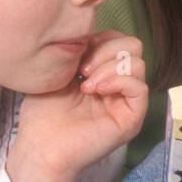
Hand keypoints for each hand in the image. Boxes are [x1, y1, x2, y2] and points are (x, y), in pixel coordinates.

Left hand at [9, 31, 146, 181]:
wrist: (40, 146)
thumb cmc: (43, 113)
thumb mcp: (59, 71)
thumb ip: (79, 51)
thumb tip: (92, 35)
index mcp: (104, 72)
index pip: (120, 39)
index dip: (101, 38)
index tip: (77, 50)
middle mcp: (119, 85)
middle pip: (134, 46)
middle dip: (106, 49)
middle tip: (82, 69)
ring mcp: (126, 102)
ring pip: (138, 64)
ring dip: (108, 67)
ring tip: (85, 85)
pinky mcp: (132, 119)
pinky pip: (141, 88)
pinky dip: (118, 81)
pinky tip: (96, 90)